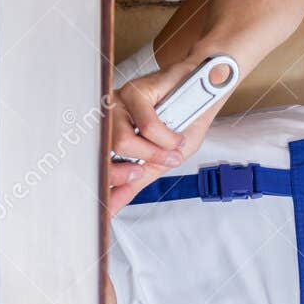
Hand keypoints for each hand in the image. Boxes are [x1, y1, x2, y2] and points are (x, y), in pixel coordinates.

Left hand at [109, 54, 226, 214]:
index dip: (102, 189)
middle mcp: (109, 120)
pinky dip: (166, 137)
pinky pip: (146, 125)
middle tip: (145, 171)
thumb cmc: (184, 122)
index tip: (105, 212)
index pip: (98, 166)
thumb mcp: (161, 162)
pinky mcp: (134, 90)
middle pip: (106, 156)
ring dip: (154, 152)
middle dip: (129, 172)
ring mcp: (119, 103)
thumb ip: (137, 180)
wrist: (206, 93)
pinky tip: (176, 136)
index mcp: (110, 137)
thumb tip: (114, 207)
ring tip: (172, 148)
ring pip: (123, 141)